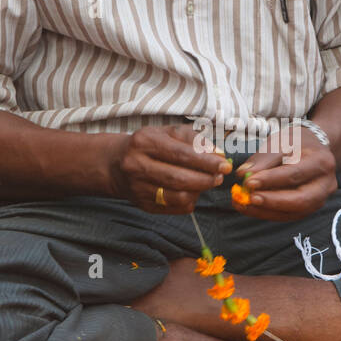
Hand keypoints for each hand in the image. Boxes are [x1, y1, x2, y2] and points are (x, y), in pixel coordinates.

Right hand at [113, 123, 229, 213]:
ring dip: (199, 191)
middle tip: (219, 177)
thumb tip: (218, 154)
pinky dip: (190, 201)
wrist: (115, 164)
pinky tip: (192, 191)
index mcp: (144, 142)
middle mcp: (137, 165)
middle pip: (179, 178)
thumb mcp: (168, 133)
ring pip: (178, 196)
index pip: (181, 155)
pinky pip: (174, 207)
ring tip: (207, 183)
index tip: (225, 165)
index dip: (206, 162)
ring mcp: (138, 188)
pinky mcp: (142, 204)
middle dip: (206, 179)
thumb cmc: (149, 144)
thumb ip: (194, 139)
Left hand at [231, 129, 337, 221]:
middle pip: (300, 199)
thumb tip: (243, 174)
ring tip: (244, 203)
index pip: (295, 174)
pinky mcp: (311, 208)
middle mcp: (326, 183)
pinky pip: (289, 215)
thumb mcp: (281, 141)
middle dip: (272, 201)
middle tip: (249, 198)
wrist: (315, 148)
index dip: (271, 180)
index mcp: (321, 161)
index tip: (248, 181)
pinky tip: (251, 207)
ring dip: (267, 210)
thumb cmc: (297, 143)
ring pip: (295, 212)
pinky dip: (268, 213)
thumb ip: (263, 158)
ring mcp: (321, 199)